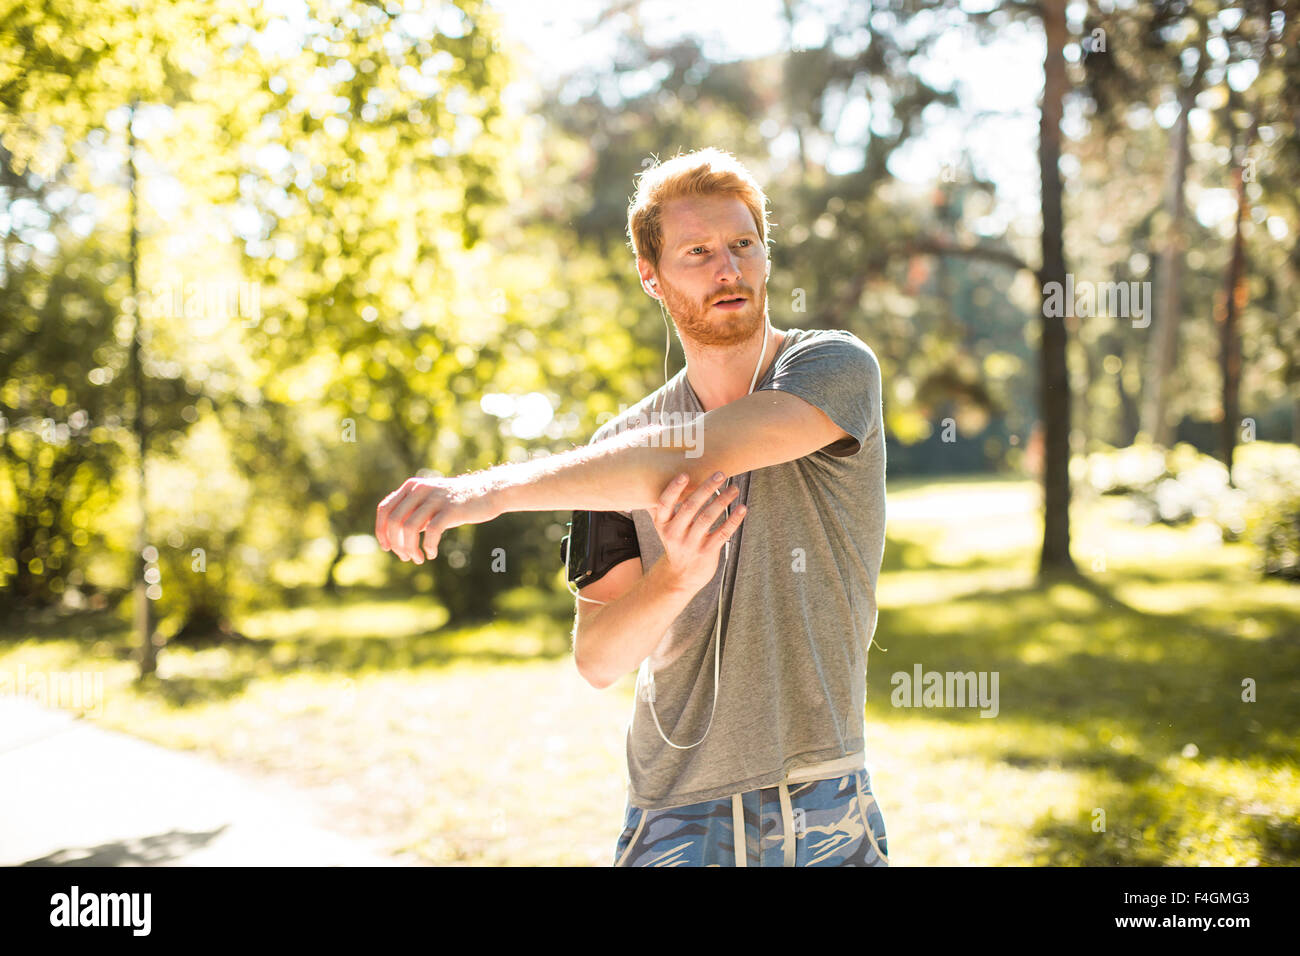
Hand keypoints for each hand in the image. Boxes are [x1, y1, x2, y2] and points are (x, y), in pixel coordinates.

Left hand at [375, 474, 501, 563]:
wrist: (487, 493)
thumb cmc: (456, 503)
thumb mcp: (430, 504)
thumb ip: (412, 514)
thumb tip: (393, 538)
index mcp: (411, 487)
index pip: (384, 509)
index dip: (381, 531)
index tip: (387, 548)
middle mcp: (420, 489)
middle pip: (394, 521)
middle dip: (396, 544)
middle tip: (405, 557)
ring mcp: (435, 498)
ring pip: (409, 528)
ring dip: (409, 549)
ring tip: (417, 559)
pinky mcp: (450, 509)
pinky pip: (431, 532)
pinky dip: (428, 547)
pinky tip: (431, 554)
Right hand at [648, 470, 747, 596]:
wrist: (681, 576)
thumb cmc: (675, 542)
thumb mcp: (663, 527)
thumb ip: (658, 507)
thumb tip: (651, 480)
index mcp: (662, 524)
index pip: (664, 504)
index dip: (674, 489)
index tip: (685, 474)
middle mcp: (674, 533)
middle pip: (690, 507)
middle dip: (706, 488)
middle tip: (720, 474)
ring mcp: (691, 544)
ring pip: (707, 518)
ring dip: (722, 500)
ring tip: (734, 488)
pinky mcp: (707, 552)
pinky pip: (722, 533)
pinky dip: (733, 520)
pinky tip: (742, 508)